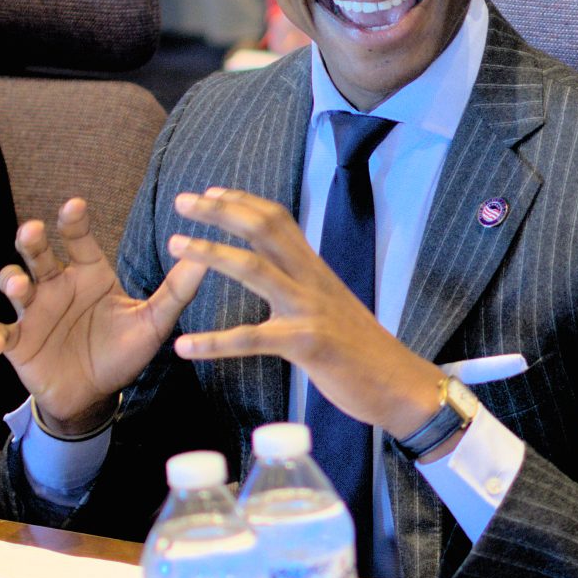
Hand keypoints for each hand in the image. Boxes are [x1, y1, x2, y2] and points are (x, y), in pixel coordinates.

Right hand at [0, 198, 202, 431]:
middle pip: (37, 253)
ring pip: (14, 285)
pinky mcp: (18, 341)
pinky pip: (0, 333)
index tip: (75, 206)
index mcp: (88, 273)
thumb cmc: (123, 350)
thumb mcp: (153, 322)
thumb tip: (205, 257)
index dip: (74, 221)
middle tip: (32, 230)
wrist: (96, 393)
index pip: (78, 238)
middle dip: (31, 240)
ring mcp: (34, 311)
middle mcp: (57, 284)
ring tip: (17, 283)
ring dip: (11, 280)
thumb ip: (175, 290)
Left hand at [162, 187, 445, 439]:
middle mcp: (313, 280)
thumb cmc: (363, 352)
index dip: (243, 202)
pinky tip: (185, 346)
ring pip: (255, 269)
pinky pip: (253, 339)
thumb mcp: (333, 306)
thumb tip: (282, 273)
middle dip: (221, 211)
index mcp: (316, 270)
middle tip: (182, 201)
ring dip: (212, 253)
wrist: (402, 385)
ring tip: (175, 244)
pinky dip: (215, 342)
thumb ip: (306, 286)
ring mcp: (310, 310)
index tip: (211, 193)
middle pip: (264, 230)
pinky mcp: (307, 344)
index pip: (278, 220)